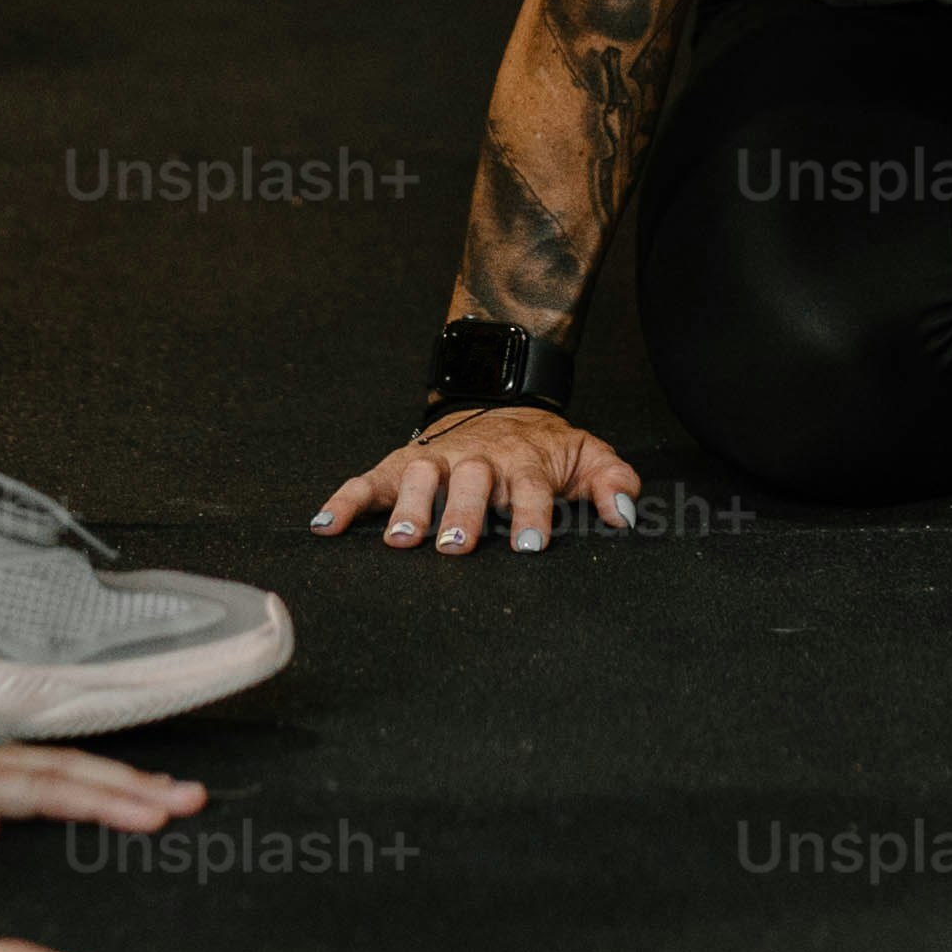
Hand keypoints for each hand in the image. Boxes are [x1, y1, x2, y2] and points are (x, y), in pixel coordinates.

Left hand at [0, 684, 201, 852]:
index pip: (50, 787)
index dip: (111, 800)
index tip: (168, 810)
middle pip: (63, 770)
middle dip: (129, 785)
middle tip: (188, 797)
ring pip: (41, 767)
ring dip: (100, 779)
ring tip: (146, 789)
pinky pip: (11, 770)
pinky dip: (52, 779)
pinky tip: (54, 788)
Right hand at [310, 396, 637, 553]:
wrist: (501, 404)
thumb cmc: (543, 448)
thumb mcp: (586, 456)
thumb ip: (612, 483)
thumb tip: (626, 515)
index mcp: (523, 461)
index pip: (530, 488)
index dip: (531, 514)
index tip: (530, 544)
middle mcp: (475, 460)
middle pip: (469, 482)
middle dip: (462, 513)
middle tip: (457, 546)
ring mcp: (434, 460)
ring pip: (418, 476)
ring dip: (409, 506)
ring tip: (403, 541)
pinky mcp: (398, 465)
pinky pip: (366, 482)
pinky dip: (344, 502)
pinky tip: (325, 529)